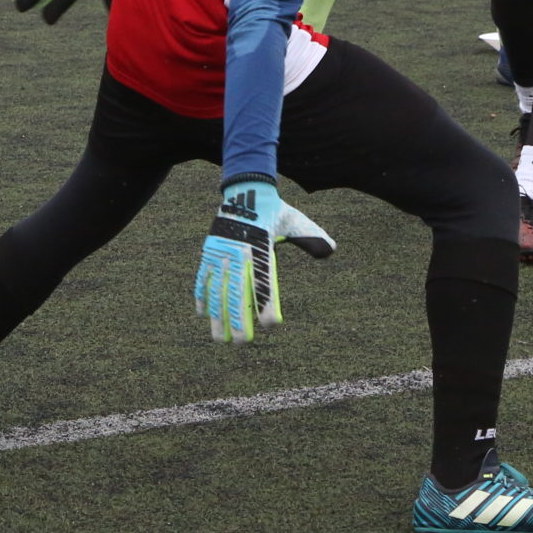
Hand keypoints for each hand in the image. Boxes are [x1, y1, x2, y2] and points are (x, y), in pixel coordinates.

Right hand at [193, 175, 334, 342]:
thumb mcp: (295, 221)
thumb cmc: (274, 211)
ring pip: (217, 290)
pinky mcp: (209, 251)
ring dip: (218, 316)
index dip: (267, 303)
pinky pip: (202, 277)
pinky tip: (202, 315)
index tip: (272, 324)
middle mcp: (239, 252)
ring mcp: (220, 252)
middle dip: (239, 319)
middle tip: (244, 342)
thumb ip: (311, 236)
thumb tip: (331, 250)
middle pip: (237, 291)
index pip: (265, 281)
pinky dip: (201, 295)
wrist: (246, 190)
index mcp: (261, 247)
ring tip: (222, 339)